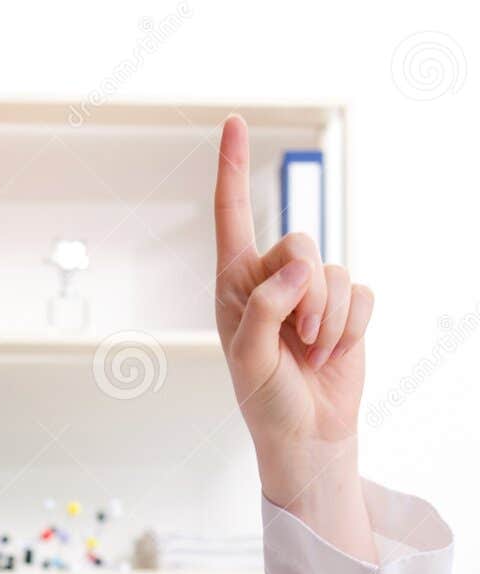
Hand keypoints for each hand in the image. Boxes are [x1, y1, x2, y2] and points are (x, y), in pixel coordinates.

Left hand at [212, 113, 375, 559]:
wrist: (307, 432)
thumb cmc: (264, 399)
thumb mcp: (248, 357)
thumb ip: (264, 308)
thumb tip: (301, 269)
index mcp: (234, 284)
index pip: (233, 216)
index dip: (233, 169)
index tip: (232, 122)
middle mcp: (272, 279)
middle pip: (299, 242)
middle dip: (301, 294)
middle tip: (293, 341)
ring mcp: (311, 291)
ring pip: (333, 272)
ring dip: (324, 321)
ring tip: (308, 354)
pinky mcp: (346, 305)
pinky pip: (360, 294)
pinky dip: (348, 329)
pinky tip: (332, 353)